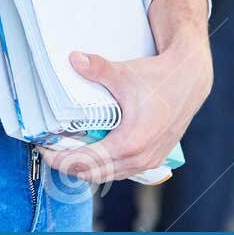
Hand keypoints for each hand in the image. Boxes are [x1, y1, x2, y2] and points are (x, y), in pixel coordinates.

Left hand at [41, 0, 212, 183]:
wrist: (189, 80)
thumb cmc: (160, 79)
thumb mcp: (124, 74)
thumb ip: (97, 68)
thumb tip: (74, 59)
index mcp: (130, 144)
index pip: (85, 163)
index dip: (60, 159)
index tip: (44, 148)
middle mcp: (139, 158)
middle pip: (93, 174)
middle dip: (68, 164)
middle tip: (50, 149)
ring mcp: (148, 161)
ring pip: (108, 175)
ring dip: (86, 167)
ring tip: (66, 151)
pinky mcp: (153, 158)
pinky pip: (122, 170)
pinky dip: (104, 165)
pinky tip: (92, 152)